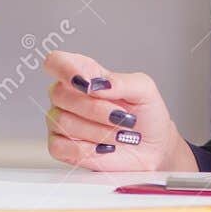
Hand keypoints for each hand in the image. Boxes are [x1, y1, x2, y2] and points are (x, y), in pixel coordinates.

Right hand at [43, 51, 194, 171]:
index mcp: (85, 73)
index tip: (86, 84)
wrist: (154, 148)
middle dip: (94, 109)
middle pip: (59, 94)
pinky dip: (87, 150)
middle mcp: (69, 95)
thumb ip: (120, 81)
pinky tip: (105, 147)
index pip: (56, 61)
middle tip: (119, 116)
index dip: (65, 69)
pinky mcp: (62, 148)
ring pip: (63, 122)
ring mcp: (62, 121)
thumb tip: (96, 85)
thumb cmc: (146, 114)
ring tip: (119, 134)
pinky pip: (60, 147)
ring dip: (97, 131)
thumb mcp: (143, 89)